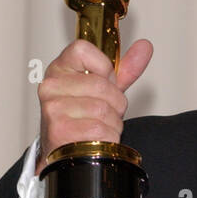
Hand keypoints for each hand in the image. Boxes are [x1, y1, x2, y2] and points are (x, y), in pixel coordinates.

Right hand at [36, 37, 152, 172]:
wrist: (66, 151)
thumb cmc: (82, 118)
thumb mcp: (103, 90)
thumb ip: (124, 69)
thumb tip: (145, 46)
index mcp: (59, 68)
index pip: (83, 50)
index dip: (104, 68)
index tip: (104, 82)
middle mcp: (51, 86)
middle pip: (102, 85)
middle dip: (115, 104)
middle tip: (106, 113)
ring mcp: (53, 108)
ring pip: (103, 110)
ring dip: (112, 124)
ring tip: (100, 127)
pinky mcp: (59, 130)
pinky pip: (100, 130)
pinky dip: (108, 138)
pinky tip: (97, 140)